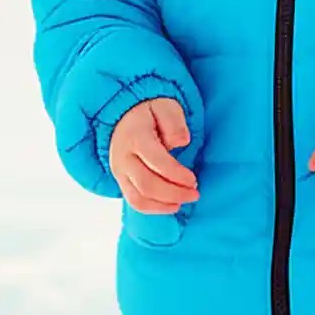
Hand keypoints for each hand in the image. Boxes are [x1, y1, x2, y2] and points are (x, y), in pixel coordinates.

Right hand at [108, 98, 199, 213]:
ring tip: (183, 202)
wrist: (123, 115)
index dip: (177, 175)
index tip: (194, 180)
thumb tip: (181, 142)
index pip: (156, 162)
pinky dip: (153, 208)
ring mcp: (119, 171)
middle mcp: (123, 157)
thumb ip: (174, 122)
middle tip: (194, 194)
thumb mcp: (165, 106)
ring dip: (164, 205)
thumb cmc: (149, 111)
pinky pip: (134, 201)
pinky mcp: (121, 180)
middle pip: (146, 185)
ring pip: (138, 198)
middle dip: (174, 193)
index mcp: (135, 136)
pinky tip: (171, 205)